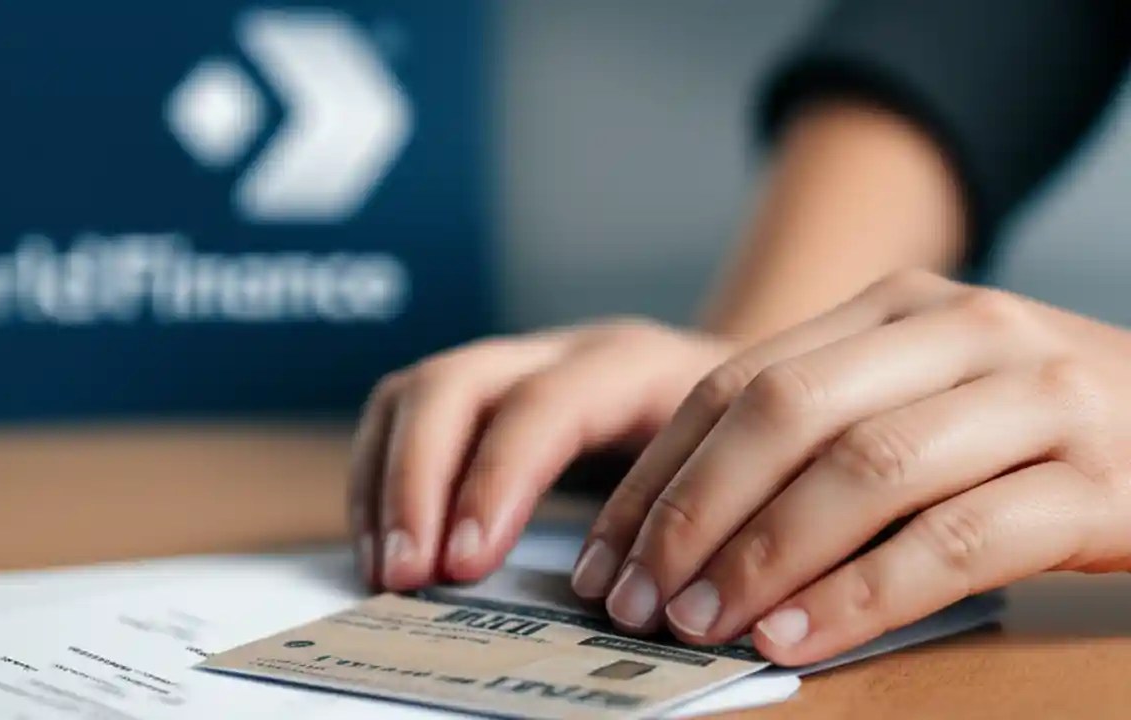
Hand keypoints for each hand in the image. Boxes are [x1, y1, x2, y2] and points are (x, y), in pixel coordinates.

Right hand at [349, 319, 734, 591]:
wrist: (751, 395)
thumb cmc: (746, 444)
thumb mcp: (736, 469)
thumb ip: (681, 521)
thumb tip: (607, 602)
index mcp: (631, 364)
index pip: (546, 404)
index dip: (496, 479)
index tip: (466, 563)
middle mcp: (561, 352)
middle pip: (456, 385)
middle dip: (416, 482)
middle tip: (406, 575)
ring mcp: (515, 366)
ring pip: (415, 394)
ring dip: (387, 484)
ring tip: (387, 571)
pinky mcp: (483, 395)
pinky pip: (403, 419)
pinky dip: (380, 482)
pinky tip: (384, 544)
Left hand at [571, 271, 1130, 664]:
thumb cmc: (1025, 427)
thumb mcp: (921, 392)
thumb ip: (821, 425)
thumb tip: (682, 521)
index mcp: (899, 307)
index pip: (741, 383)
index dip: (661, 474)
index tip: (605, 555)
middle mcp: (963, 332)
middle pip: (785, 416)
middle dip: (692, 514)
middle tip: (634, 600)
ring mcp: (1036, 400)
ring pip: (862, 473)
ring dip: (762, 557)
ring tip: (698, 624)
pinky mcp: (1097, 483)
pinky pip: (953, 542)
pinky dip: (861, 594)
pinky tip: (798, 638)